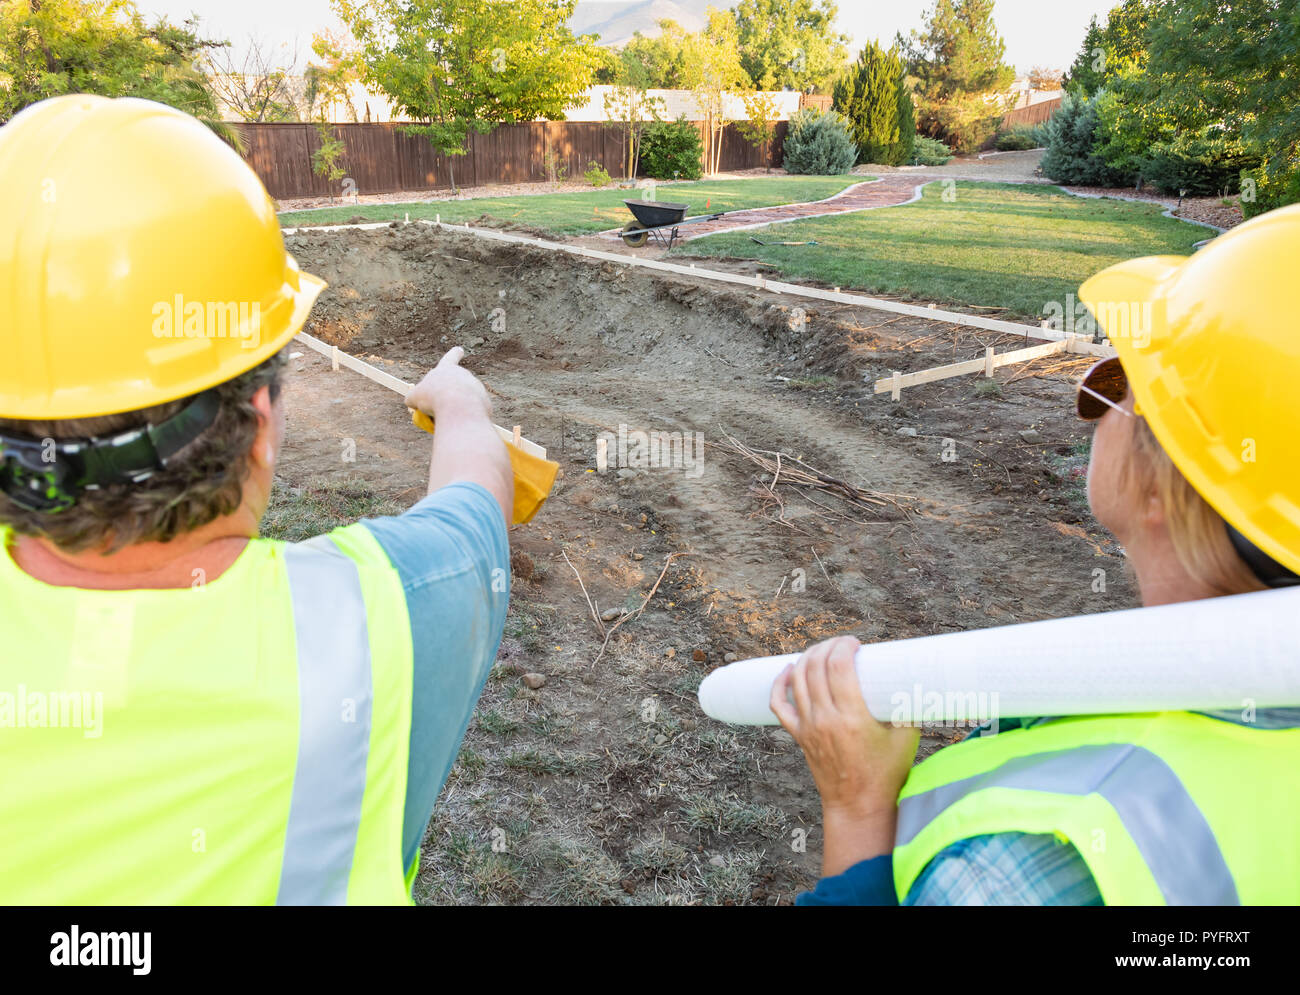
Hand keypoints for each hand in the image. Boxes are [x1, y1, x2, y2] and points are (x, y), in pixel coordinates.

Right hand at [405, 347, 491, 423]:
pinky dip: (465, 419)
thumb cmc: (434, 398)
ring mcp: (477, 389)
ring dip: (454, 411)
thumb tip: (410, 402)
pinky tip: (459, 423)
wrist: (459, 409)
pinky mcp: (485, 404)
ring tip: (446, 418)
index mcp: (447, 369)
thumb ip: (413, 397)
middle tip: (436, 411)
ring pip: (463, 402)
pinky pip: (472, 413)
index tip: (459, 350)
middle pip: (455, 387)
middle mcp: (465, 376)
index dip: (453, 354)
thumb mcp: (415, 397)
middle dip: (447, 398)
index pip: (450, 358)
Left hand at [770, 636, 918, 817]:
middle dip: (828, 646)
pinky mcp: (798, 735)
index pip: (838, 667)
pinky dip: (780, 683)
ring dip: (808, 657)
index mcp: (852, 719)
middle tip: (842, 644)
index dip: (844, 646)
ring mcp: (808, 728)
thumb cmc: (887, 774)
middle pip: (816, 667)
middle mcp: (825, 720)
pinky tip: (789, 670)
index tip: (855, 643)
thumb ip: (910, 708)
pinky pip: (779, 704)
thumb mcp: (907, 738)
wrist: (858, 806)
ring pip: (797, 679)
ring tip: (824, 651)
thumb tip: (919, 678)